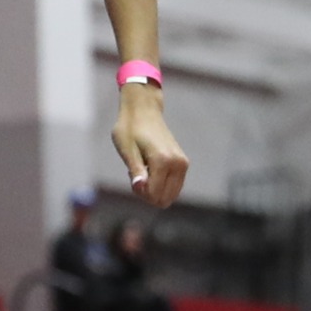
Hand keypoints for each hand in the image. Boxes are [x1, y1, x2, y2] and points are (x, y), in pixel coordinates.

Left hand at [111, 87, 187, 208]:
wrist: (144, 110)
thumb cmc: (130, 129)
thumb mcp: (127, 150)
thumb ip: (136, 171)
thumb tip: (140, 188)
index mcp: (163, 161)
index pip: (153, 195)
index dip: (138, 191)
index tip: (131, 175)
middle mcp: (178, 164)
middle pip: (163, 199)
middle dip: (147, 193)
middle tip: (137, 173)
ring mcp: (183, 164)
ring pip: (170, 196)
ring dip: (154, 189)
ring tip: (144, 169)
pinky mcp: (183, 164)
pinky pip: (173, 187)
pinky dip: (160, 184)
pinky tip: (150, 169)